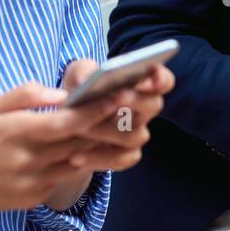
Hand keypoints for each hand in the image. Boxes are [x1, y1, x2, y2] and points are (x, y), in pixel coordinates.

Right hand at [0, 79, 127, 216]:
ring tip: (116, 130)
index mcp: (17, 130)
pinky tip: (87, 151)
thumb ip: (26, 94)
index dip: (95, 111)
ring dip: (96, 147)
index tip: (118, 97)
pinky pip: (65, 177)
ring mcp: (33, 181)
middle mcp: (27, 158)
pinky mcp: (36, 197)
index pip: (65, 122)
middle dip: (105, 126)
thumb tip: (63, 94)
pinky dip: (78, 164)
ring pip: (77, 161)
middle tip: (129, 111)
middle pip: (77, 142)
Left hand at [59, 59, 173, 172]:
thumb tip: (84, 80)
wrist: (67, 128)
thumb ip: (83, 71)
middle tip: (117, 96)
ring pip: (135, 135)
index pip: (163, 81)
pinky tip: (76, 156)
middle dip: (136, 100)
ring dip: (108, 131)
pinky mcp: (125, 157)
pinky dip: (98, 158)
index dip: (161, 77)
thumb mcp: (77, 76)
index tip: (152, 70)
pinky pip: (121, 160)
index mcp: (140, 86)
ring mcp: (137, 135)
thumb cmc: (79, 93)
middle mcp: (144, 111)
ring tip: (83, 128)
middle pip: (154, 105)